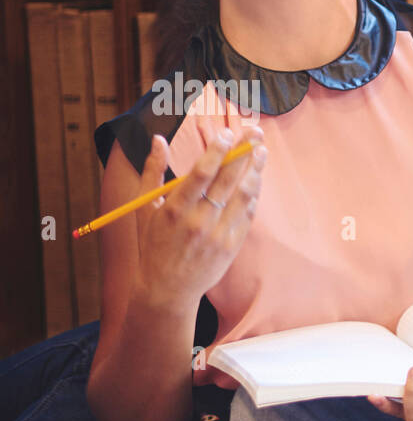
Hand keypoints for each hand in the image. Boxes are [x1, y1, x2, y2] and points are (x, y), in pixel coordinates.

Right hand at [133, 124, 266, 308]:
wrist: (168, 288)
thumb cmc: (153, 244)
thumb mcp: (143, 209)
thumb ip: (151, 171)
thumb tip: (158, 138)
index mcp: (174, 209)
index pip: (201, 173)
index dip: (217, 151)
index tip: (228, 133)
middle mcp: (198, 221)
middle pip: (228, 180)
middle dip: (243, 153)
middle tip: (255, 133)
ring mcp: (218, 234)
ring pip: (243, 196)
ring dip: (255, 171)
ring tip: (262, 151)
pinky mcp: (232, 245)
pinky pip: (247, 214)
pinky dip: (253, 195)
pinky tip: (256, 179)